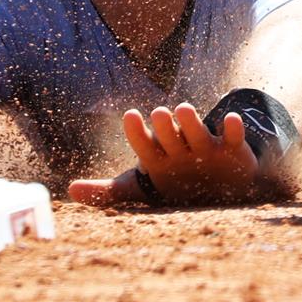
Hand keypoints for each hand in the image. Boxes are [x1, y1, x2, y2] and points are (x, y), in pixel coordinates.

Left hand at [68, 104, 265, 206]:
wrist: (217, 186)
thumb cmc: (172, 183)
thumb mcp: (140, 189)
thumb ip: (106, 192)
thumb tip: (69, 191)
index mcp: (156, 155)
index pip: (142, 142)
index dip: (135, 131)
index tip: (129, 116)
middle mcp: (179, 146)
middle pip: (169, 133)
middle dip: (163, 124)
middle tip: (158, 114)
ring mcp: (205, 146)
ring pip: (197, 130)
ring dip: (190, 120)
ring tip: (183, 110)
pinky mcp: (231, 149)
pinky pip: (232, 136)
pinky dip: (232, 128)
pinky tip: (228, 121)